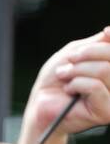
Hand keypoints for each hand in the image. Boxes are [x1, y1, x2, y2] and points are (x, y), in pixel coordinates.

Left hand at [21, 26, 109, 143]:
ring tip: (65, 76)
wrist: (40, 103)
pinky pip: (96, 86)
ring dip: (78, 70)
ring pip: (105, 70)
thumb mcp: (76, 53)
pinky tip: (68, 90)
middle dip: (87, 54)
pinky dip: (77, 83)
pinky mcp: (104, 112)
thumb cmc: (55, 80)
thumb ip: (97, 43)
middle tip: (69, 62)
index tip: (106, 32)